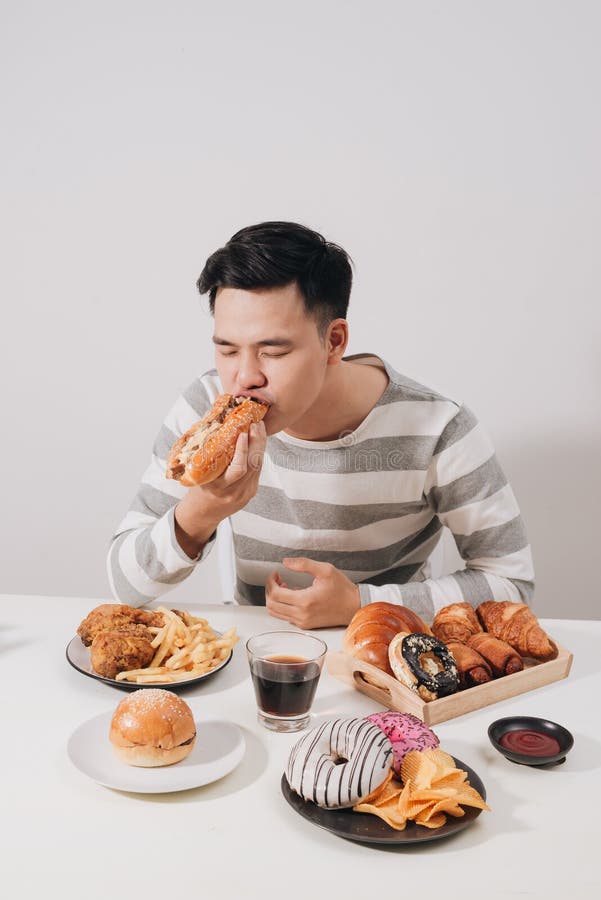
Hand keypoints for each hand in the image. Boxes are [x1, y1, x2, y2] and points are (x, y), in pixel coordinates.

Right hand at [174, 421, 266, 557]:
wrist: (203, 513)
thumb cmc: (197, 488)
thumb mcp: (198, 474)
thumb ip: (207, 455)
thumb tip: (212, 424)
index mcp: (218, 488)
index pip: (237, 469)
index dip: (243, 451)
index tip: (243, 433)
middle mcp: (234, 492)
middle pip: (252, 466)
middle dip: (257, 443)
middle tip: (257, 424)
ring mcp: (245, 494)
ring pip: (258, 467)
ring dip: (260, 446)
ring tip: (259, 428)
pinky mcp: (251, 493)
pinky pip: (257, 471)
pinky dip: (258, 455)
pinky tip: (257, 441)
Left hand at [265, 557, 360, 628]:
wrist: (354, 607)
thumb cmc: (342, 589)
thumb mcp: (325, 570)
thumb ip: (303, 564)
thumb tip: (286, 562)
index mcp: (305, 601)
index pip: (275, 594)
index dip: (271, 581)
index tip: (275, 573)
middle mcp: (302, 614)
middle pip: (271, 605)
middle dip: (269, 590)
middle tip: (276, 579)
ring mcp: (303, 622)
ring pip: (276, 613)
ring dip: (275, 599)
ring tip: (283, 587)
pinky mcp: (305, 625)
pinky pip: (285, 617)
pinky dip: (283, 606)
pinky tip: (293, 595)